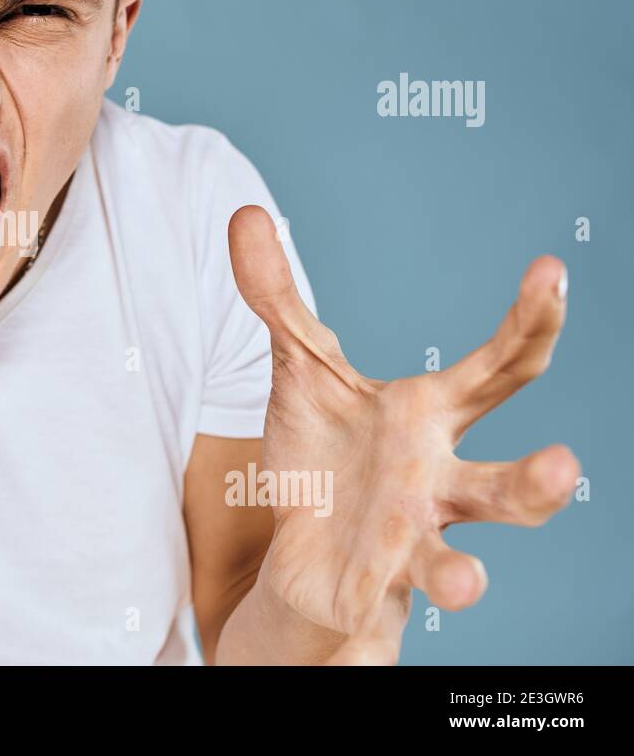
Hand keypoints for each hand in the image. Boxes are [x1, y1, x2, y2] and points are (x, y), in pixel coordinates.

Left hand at [227, 206, 578, 663]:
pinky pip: (382, 597)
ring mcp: (410, 538)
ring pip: (456, 561)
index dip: (530, 323)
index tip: (552, 272)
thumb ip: (277, 296)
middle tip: (565, 466)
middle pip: (506, 483)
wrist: (302, 544)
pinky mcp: (373, 584)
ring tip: (469, 582)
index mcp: (430, 416)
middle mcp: (437, 480)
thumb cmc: (322, 452)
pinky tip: (365, 597)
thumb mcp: (299, 367)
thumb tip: (245, 211)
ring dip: (467, 575)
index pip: (499, 369)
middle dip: (540, 480)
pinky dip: (372, 600)